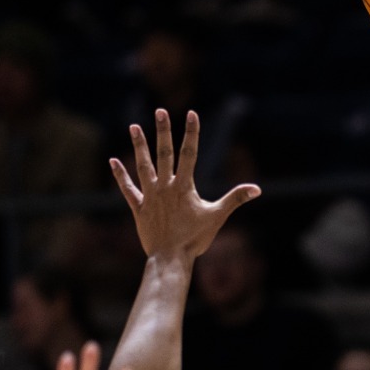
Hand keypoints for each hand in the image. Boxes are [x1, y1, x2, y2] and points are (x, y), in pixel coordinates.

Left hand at [109, 109, 260, 264]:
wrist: (170, 259)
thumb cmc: (195, 239)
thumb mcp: (217, 217)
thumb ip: (235, 199)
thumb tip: (257, 189)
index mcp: (183, 187)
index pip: (189, 153)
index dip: (191, 133)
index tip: (191, 114)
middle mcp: (165, 187)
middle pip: (164, 153)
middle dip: (163, 131)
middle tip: (160, 111)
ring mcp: (150, 196)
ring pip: (143, 166)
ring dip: (139, 146)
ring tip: (134, 126)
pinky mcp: (139, 208)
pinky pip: (127, 189)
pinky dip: (120, 175)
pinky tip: (113, 161)